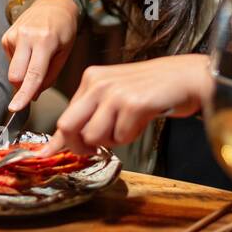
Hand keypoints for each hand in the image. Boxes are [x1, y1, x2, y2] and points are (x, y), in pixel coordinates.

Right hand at [0, 0, 79, 111]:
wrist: (53, 4)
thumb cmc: (63, 30)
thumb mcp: (65, 52)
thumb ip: (50, 76)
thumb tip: (34, 95)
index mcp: (45, 41)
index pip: (33, 74)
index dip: (24, 94)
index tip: (15, 108)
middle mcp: (26, 37)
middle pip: (15, 75)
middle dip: (23, 87)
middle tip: (36, 86)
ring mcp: (13, 35)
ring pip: (13, 70)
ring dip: (23, 73)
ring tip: (38, 57)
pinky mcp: (6, 37)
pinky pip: (11, 61)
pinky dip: (20, 63)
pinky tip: (30, 51)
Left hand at [42, 53, 216, 154]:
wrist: (186, 77)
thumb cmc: (151, 89)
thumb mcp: (114, 96)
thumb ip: (90, 115)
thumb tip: (63, 142)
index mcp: (91, 79)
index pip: (65, 116)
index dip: (57, 140)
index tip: (46, 154)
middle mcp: (99, 83)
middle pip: (69, 126)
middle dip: (79, 146)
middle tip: (95, 149)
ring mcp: (115, 93)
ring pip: (94, 136)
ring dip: (111, 141)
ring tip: (127, 125)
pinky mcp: (134, 103)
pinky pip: (121, 136)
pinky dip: (130, 136)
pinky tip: (140, 121)